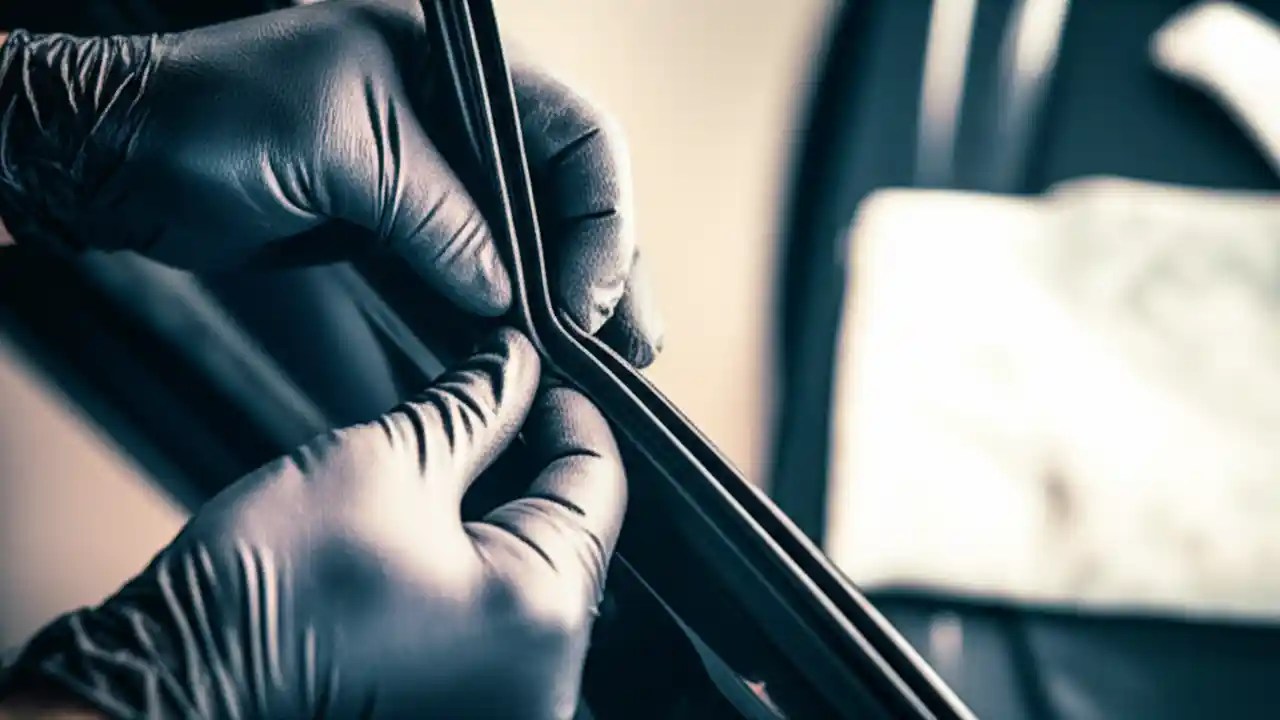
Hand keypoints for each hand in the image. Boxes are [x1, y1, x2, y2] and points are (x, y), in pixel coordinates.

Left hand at [0, 0, 660, 364]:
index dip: (600, 220)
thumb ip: (439, 217)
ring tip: (607, 363)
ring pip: (533, 237)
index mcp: (457, 67)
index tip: (586, 303)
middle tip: (631, 347)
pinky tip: (536, 353)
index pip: (576, 135)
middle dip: (607, 267)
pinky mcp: (406, 226)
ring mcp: (436, 174)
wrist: (118, 157)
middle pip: (569, 192)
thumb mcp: (337, 150)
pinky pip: (480, 268)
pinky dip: (511, 311)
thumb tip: (511, 294)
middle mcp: (460, 116)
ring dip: (570, 299)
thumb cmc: (209, 121)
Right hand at [0, 329, 623, 718]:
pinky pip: (507, 620)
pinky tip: (453, 516)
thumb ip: (473, 406)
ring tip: (475, 448)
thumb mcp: (387, 463)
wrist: (179, 683)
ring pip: (542, 576)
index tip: (544, 370)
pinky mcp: (469, 708)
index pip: (598, 487)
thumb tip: (516, 360)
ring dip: (515, 508)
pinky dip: (490, 562)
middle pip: (575, 534)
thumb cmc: (270, 587)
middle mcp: (547, 677)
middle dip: (541, 460)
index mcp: (542, 612)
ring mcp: (510, 702)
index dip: (573, 414)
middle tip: (506, 396)